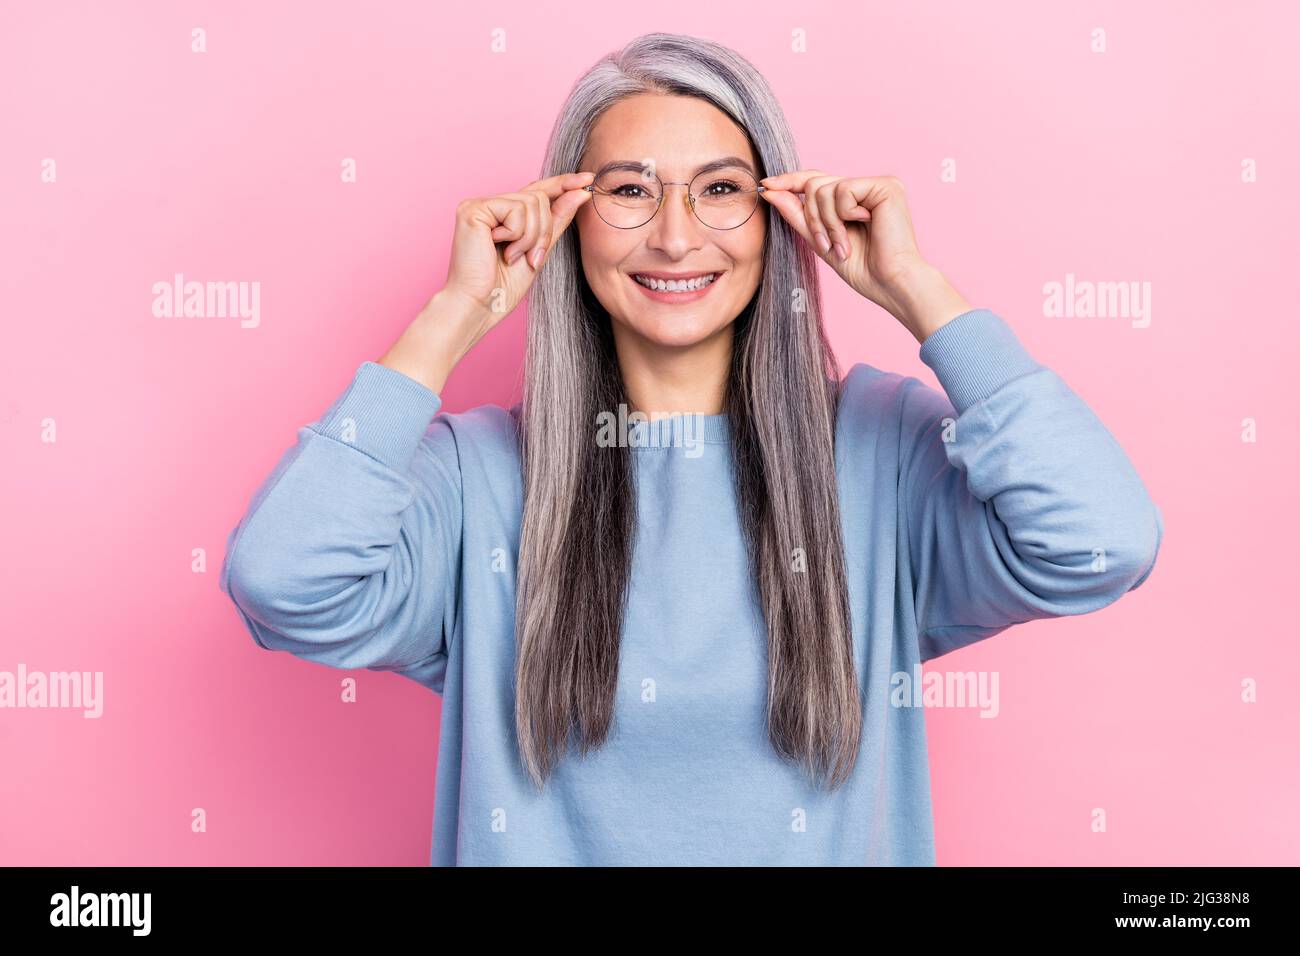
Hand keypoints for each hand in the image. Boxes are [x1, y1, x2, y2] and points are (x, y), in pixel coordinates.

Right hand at [442, 170, 594, 327]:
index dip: (563, 184)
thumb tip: (581, 192)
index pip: (538, 191)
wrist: (480, 305)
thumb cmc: (503, 286)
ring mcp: (480, 204)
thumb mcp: (540, 249)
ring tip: (512, 257)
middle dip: (543, 232)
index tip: (588, 178)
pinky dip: (517, 234)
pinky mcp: (474, 208)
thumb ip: (557, 220)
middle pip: (539, 198)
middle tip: (531, 258)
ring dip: (530, 237)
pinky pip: (515, 210)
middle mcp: (491, 205)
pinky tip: (498, 248)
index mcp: (505, 215)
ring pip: (531, 203)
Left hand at [760, 171, 969, 339]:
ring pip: (824, 188)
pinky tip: (861, 229)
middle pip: (815, 184)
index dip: (790, 181)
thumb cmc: (863, 269)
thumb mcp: (821, 240)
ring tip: (843, 244)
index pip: (816, 181)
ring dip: (827, 223)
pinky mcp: (885, 185)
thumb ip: (798, 216)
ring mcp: (876, 184)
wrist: (891, 283)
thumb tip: (771, 191)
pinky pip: (842, 190)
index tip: (766, 185)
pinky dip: (842, 216)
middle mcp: (865, 187)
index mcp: (853, 199)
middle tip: (825, 245)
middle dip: (812, 218)